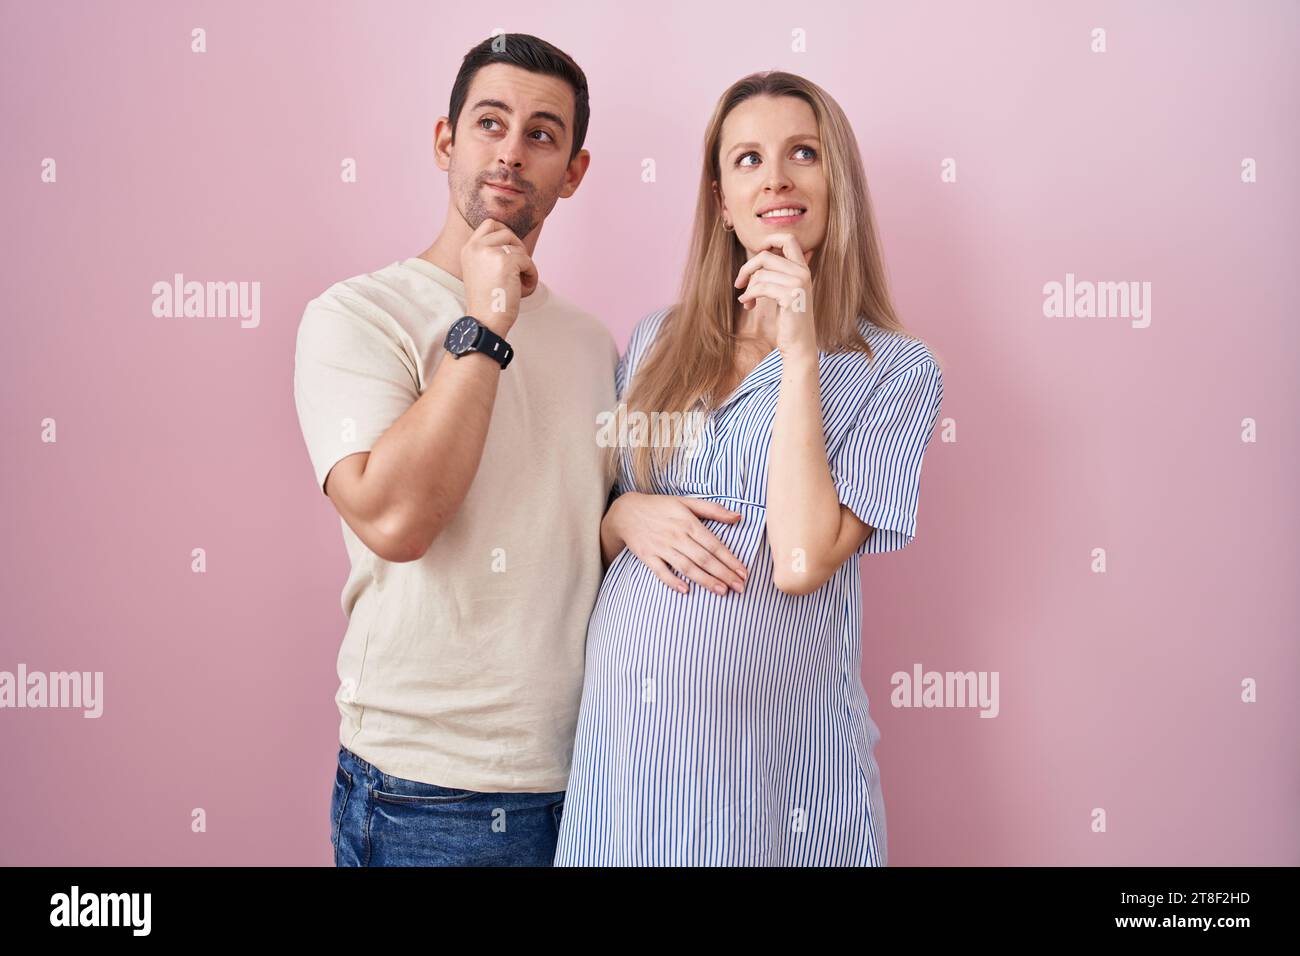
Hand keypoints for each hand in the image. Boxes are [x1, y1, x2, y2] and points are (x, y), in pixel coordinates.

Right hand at [460, 218, 537, 335]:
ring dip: (525, 264)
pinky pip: (527, 260)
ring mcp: (489, 252)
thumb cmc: (487, 302)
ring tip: (521, 281)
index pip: (489, 224)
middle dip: (518, 246)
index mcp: (468, 249)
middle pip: (506, 231)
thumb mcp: (480, 271)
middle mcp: (476, 247)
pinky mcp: (505, 261)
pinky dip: (531, 274)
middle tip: (520, 266)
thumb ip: (490, 254)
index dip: (505, 232)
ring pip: (518, 247)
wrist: (485, 322)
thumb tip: (514, 242)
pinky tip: (525, 288)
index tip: (512, 250)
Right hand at [603, 492, 748, 595]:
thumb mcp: (687, 502)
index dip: (730, 559)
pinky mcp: (647, 556)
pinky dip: (672, 581)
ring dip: (705, 580)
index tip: (744, 572)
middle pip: (704, 558)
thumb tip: (738, 517)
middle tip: (740, 587)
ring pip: (686, 566)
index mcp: (688, 522)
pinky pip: (660, 571)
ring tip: (722, 591)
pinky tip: (686, 591)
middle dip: (723, 573)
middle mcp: (676, 535)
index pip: (714, 544)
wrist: (627, 512)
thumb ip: (713, 509)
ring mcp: (661, 547)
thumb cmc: (661, 507)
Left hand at [734, 233, 816, 359]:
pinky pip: (760, 287)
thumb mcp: (785, 291)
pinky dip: (749, 295)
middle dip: (747, 268)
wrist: (799, 344)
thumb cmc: (789, 319)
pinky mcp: (790, 296)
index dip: (769, 240)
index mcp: (803, 269)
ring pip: (760, 273)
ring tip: (746, 301)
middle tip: (739, 283)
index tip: (755, 254)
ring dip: (747, 288)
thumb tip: (763, 252)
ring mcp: (798, 284)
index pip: (788, 239)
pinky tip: (747, 304)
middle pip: (766, 255)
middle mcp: (803, 273)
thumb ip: (780, 272)